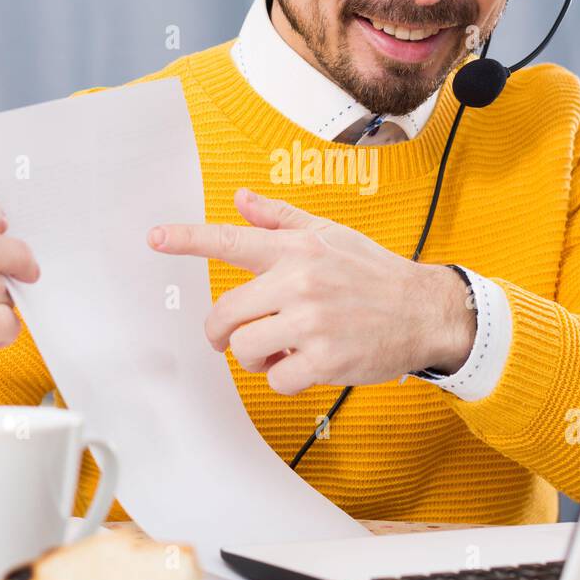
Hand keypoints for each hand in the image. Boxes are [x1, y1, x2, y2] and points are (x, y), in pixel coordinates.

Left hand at [146, 188, 474, 395]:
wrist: (424, 310)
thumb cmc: (374, 273)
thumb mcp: (330, 234)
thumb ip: (280, 219)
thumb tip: (241, 200)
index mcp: (296, 249)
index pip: (232, 240)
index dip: (187, 239)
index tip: (155, 237)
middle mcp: (300, 282)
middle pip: (225, 314)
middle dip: (221, 332)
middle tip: (232, 337)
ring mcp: (311, 323)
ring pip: (246, 350)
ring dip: (255, 357)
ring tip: (280, 349)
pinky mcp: (325, 360)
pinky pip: (276, 379)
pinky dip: (284, 378)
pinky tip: (304, 364)